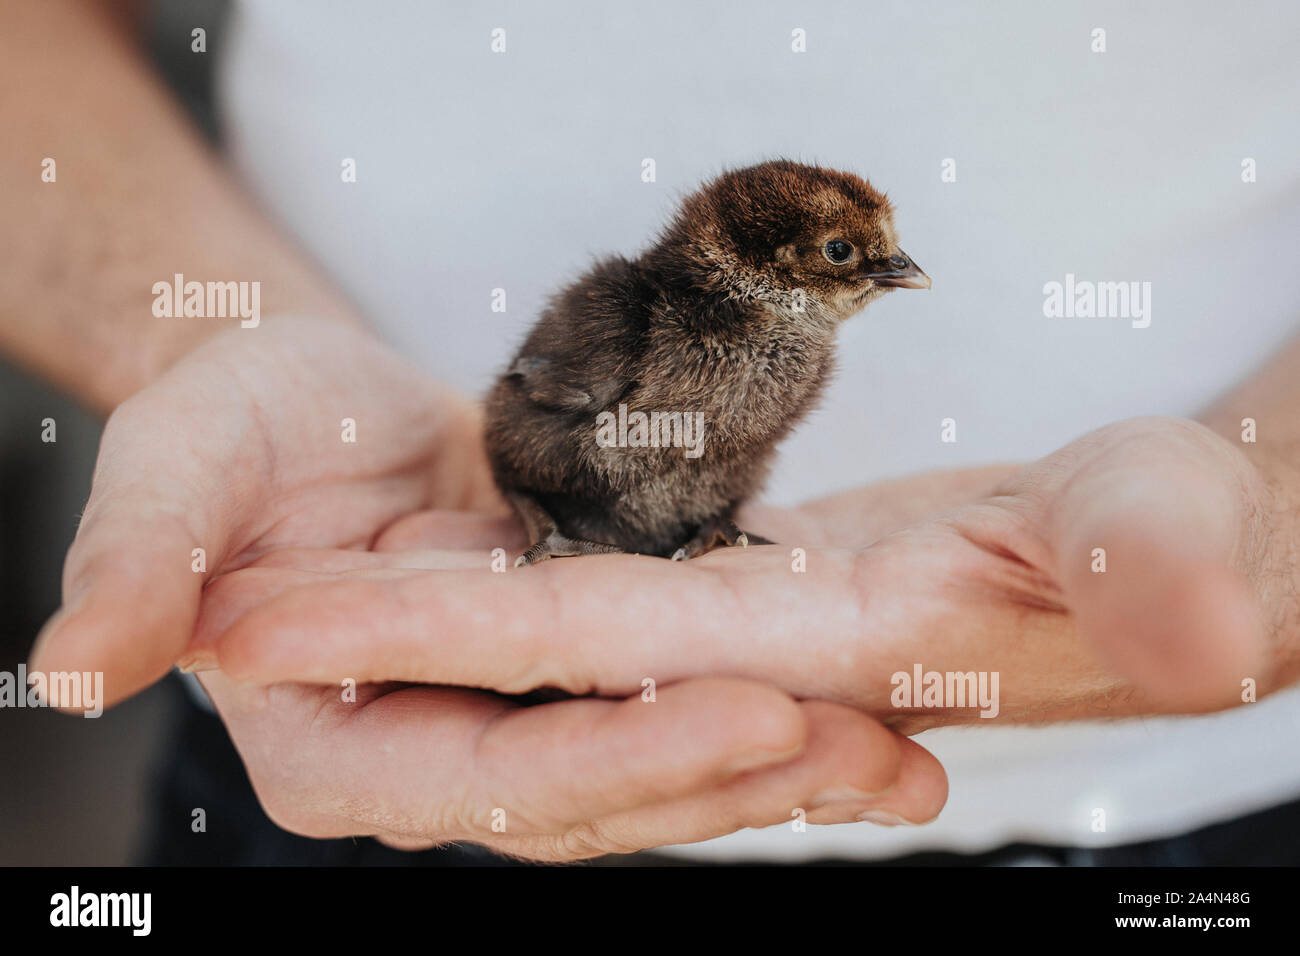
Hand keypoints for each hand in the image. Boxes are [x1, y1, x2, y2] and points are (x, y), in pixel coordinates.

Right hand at [33, 318, 945, 856]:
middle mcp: (441, 758)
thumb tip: (66, 666)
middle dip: (740, 783)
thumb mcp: (184, 459)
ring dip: (786, 771)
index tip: (754, 720)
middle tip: (881, 761)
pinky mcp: (584, 677)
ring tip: (915, 760)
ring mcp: (521, 726)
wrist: (327, 403)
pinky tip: (877, 707)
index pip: (489, 781)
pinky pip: (684, 704)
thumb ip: (143, 557)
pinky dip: (774, 708)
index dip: (617, 760)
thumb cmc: (245, 424)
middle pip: (601, 800)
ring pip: (661, 771)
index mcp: (341, 740)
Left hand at [196, 416, 1298, 730]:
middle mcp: (765, 671)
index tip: (269, 610)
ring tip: (294, 595)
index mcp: (829, 657)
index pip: (598, 654)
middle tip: (226, 605)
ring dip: (434, 631)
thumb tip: (1212, 619)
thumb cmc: (1205, 544)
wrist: (1192, 559)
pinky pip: (626, 625)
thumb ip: (1170, 567)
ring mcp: (756, 643)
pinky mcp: (771, 609)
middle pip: (540, 672)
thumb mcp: (1190, 533)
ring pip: (567, 660)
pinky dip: (537, 617)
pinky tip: (463, 592)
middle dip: (381, 646)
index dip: (437, 634)